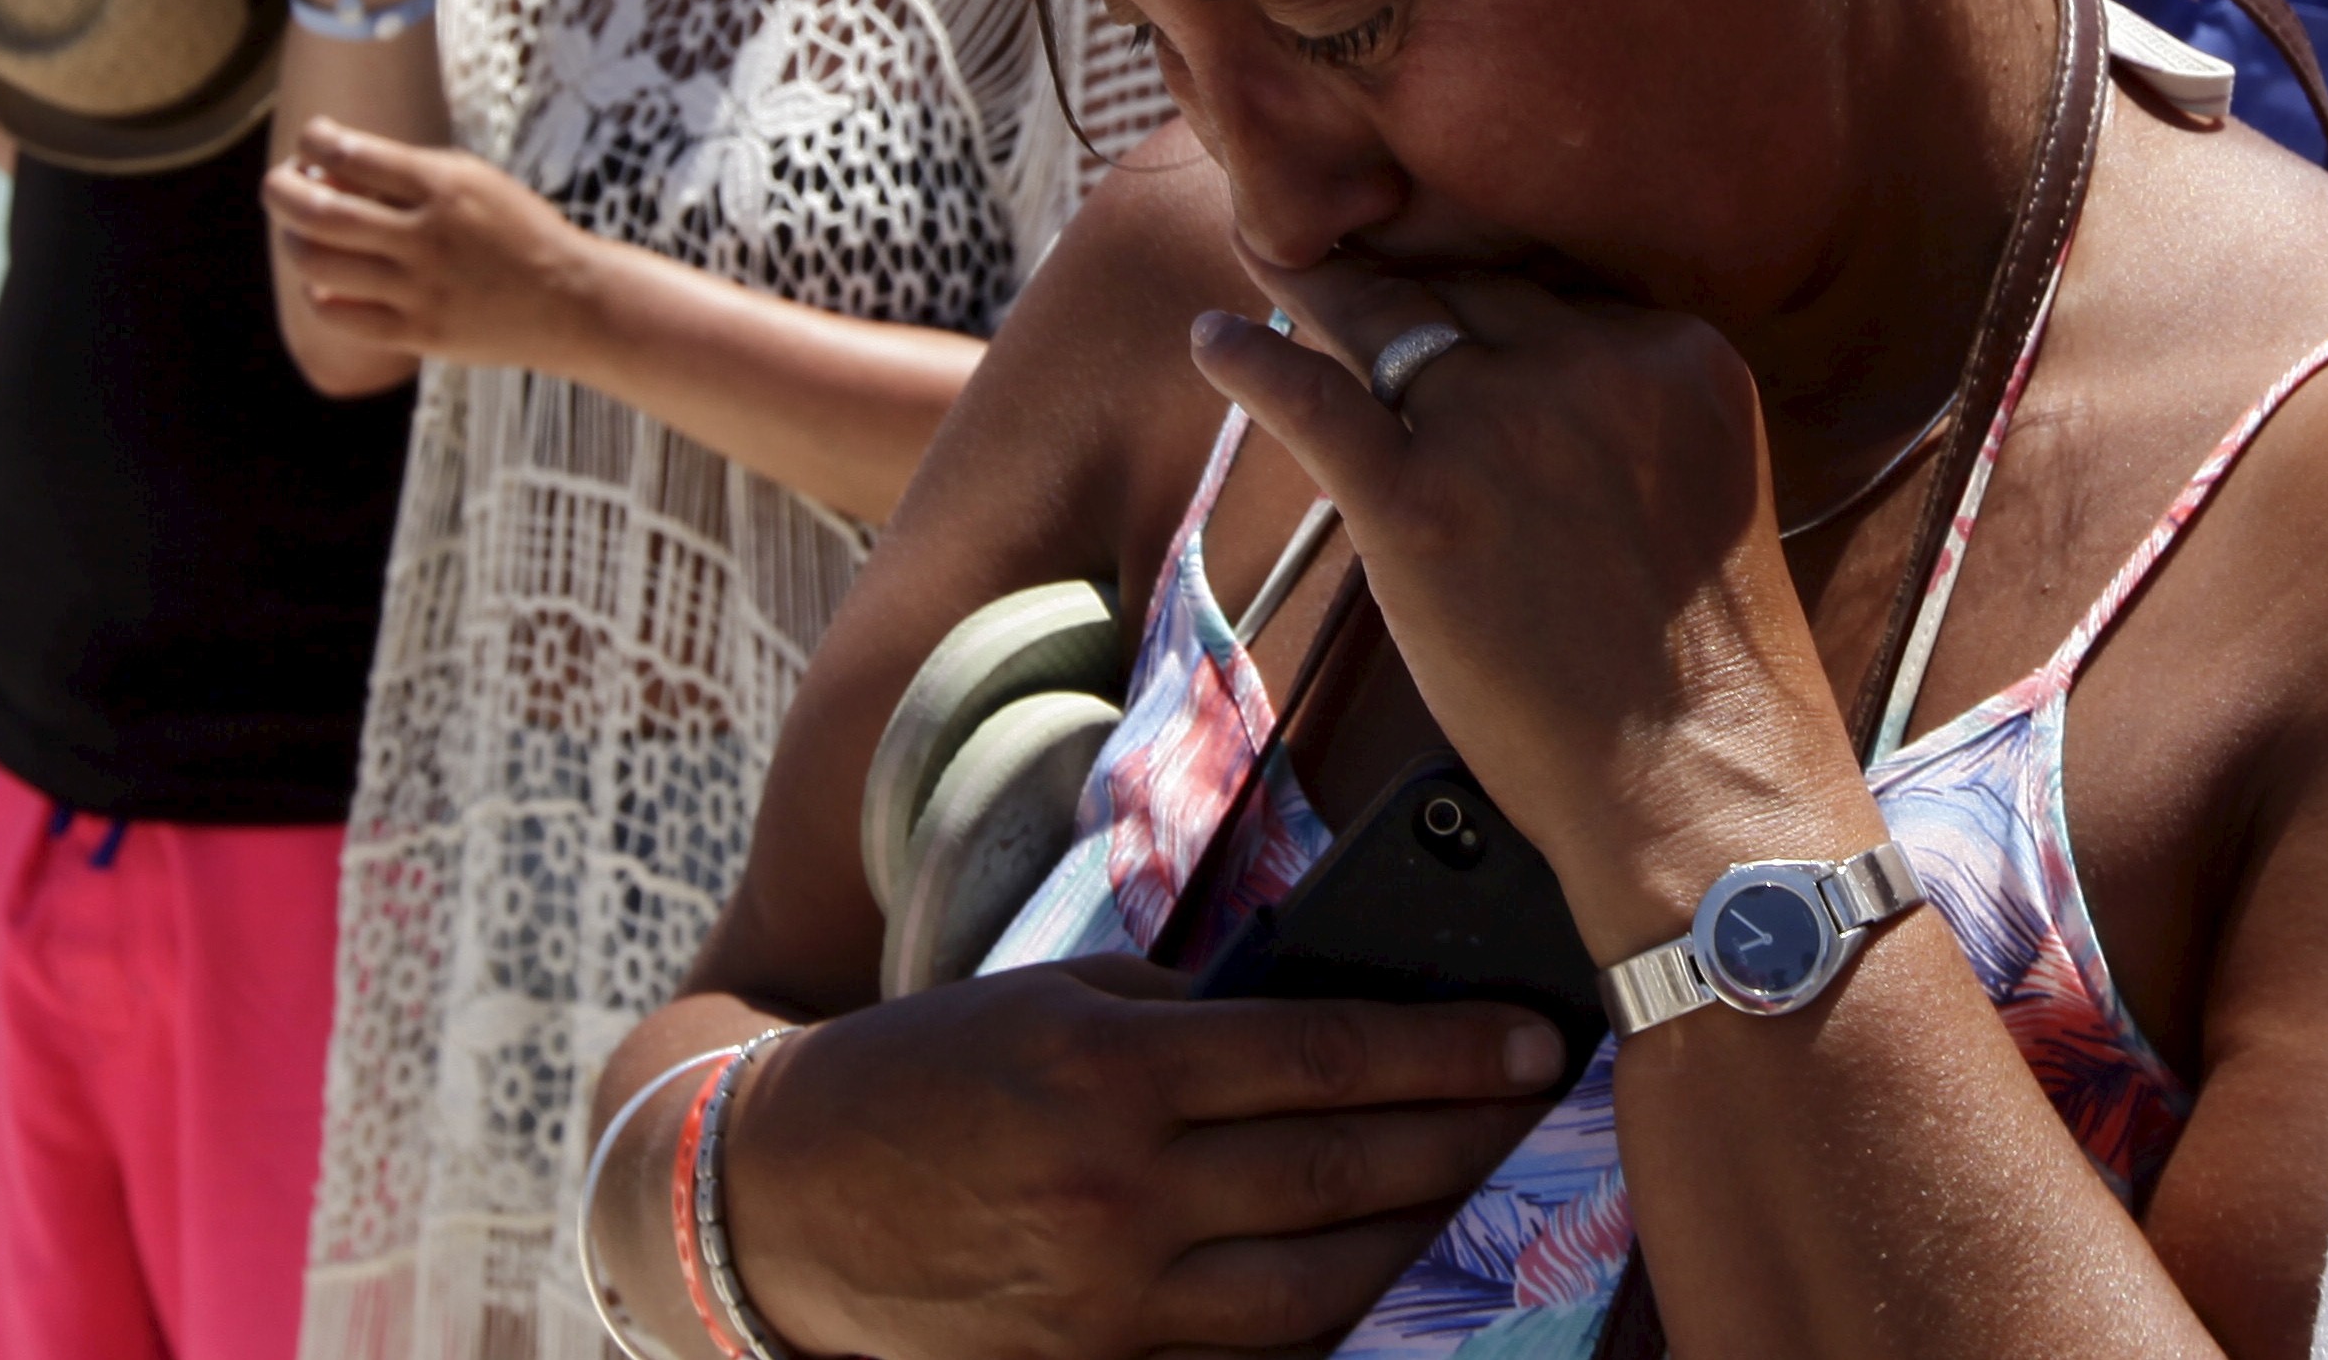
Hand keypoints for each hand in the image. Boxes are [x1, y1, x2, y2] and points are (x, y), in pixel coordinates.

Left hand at [264, 118, 589, 365]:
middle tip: (279, 184)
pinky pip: (339, 316)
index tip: (310, 141)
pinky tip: (326, 282)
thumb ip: (406, 173)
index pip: (351, 154)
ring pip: (320, 264)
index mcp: (445, 186)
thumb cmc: (514, 231)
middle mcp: (428, 236)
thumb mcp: (473, 182)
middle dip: (281, 191)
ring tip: (300, 233)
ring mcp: (421, 289)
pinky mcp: (418, 333)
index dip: (313, 141)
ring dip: (294, 241)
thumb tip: (323, 169)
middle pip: (319, 212)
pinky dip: (319, 294)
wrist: (570, 301)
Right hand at [723, 962, 1570, 1359]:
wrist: (779, 1198)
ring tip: (1488, 1197)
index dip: (1447, 1052)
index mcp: (1111, 1070)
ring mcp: (1109, 1299)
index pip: (1326, 1058)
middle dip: (1467, 1141)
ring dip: (1424, 1242)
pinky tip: (1390, 1293)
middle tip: (1548, 1112)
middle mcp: (1120, 1191)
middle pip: (1342, 1173)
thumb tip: (1329, 1021)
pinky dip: (1332, 1332)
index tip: (1534, 1040)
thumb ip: (1187, 1015)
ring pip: (1319, 1287)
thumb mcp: (1050, 1001)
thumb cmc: (924, 1073)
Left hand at [1194, 265, 1880, 959]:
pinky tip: (1212, 340)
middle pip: (1466, 286)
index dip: (1480, 280)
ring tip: (1269, 250)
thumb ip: (1626, 411)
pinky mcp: (1420, 501)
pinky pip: (1315, 401)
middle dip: (1402, 271)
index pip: (1549, 283)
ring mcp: (1501, 425)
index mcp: (1675, 353)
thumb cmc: (1702, 661)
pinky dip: (1253, 365)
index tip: (1433, 259)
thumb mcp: (1699, 483)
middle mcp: (1591, 363)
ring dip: (1323, 293)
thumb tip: (1517, 375)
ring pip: (1388, 323)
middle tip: (1334, 235)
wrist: (1696, 779)